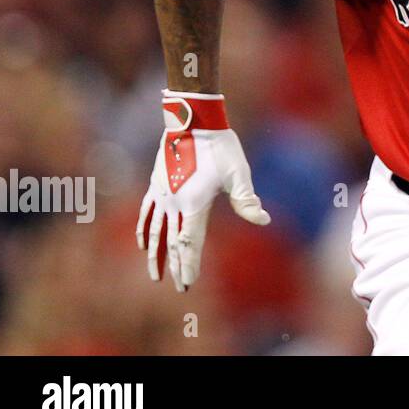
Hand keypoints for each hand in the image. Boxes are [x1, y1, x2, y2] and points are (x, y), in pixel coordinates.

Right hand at [136, 90, 269, 291]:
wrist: (193, 121)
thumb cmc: (220, 147)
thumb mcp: (238, 173)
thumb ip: (247, 200)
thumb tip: (264, 220)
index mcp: (194, 204)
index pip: (189, 243)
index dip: (188, 264)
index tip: (187, 284)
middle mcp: (175, 203)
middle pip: (173, 243)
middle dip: (177, 266)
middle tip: (180, 287)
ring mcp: (163, 195)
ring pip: (157, 232)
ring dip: (157, 255)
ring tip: (155, 276)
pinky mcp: (157, 185)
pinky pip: (148, 213)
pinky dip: (145, 231)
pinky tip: (144, 245)